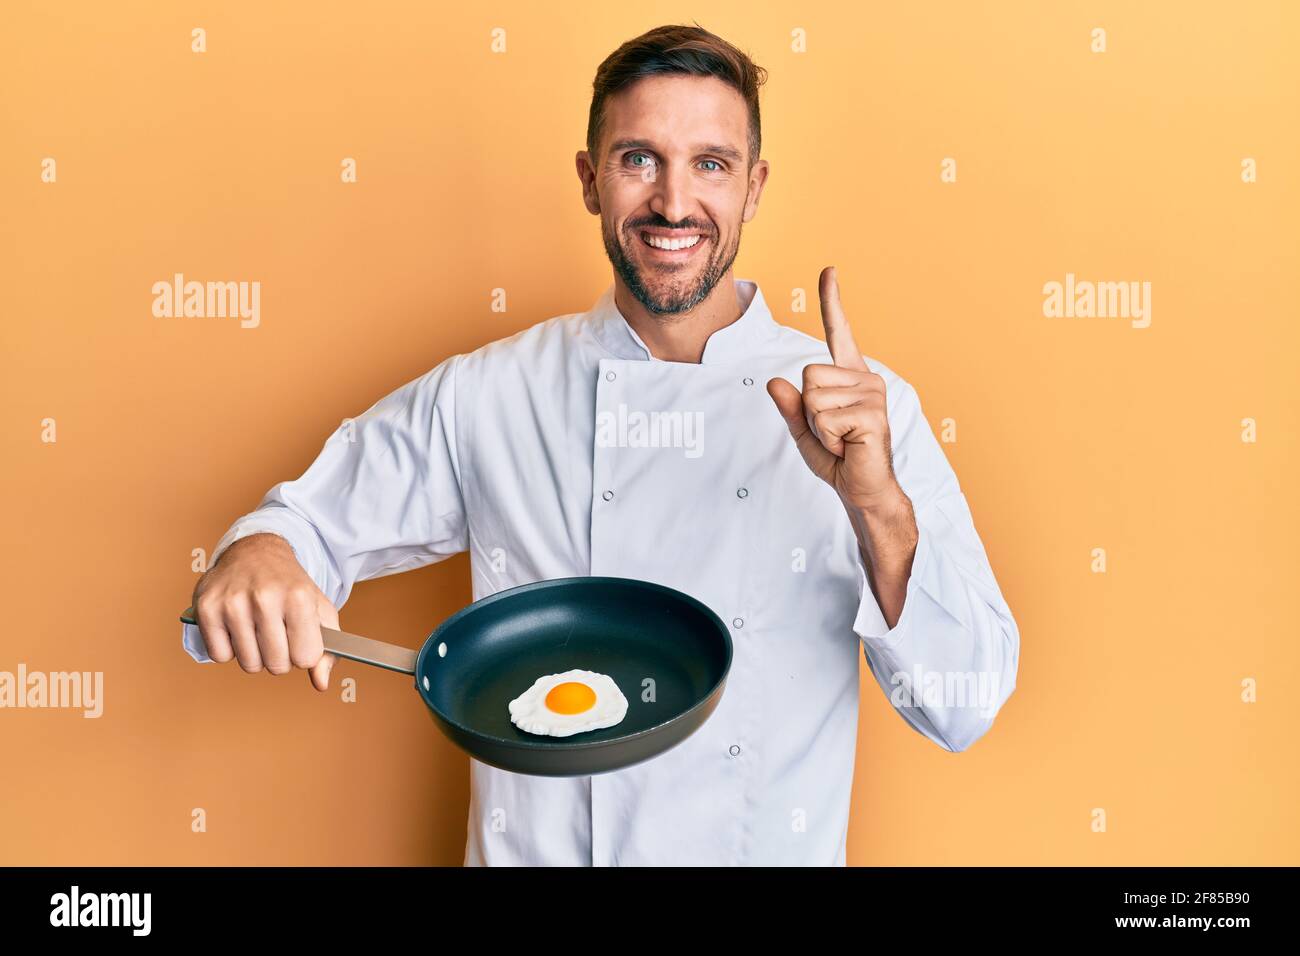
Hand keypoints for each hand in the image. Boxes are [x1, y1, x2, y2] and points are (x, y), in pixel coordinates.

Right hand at [191, 533, 337, 690]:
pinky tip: (235, 627)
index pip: (306, 658)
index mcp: (298, 596)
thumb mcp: (319, 611)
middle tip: (278, 635)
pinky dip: (228, 648)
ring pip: (249, 664)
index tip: (299, 638)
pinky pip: (219, 656)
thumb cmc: (290, 586)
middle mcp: (265, 597)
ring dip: (255, 655)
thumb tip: (321, 684)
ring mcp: (232, 602)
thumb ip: (328, 651)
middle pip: (277, 665)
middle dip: (280, 658)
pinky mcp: (206, 607)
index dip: (304, 654)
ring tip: (257, 629)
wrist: (255, 553)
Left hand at [767, 266, 904, 513]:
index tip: (828, 270)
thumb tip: (773, 382)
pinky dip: (828, 438)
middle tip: (833, 434)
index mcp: (850, 377)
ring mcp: (872, 393)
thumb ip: (790, 406)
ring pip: (813, 396)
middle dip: (809, 412)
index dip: (832, 302)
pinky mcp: (872, 413)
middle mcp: (865, 378)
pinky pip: (824, 417)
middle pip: (807, 376)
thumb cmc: (839, 459)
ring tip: (842, 440)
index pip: (839, 333)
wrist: (863, 490)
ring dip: (818, 427)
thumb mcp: (804, 430)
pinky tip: (849, 447)